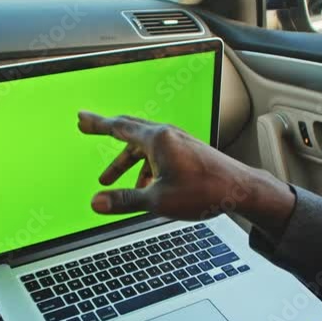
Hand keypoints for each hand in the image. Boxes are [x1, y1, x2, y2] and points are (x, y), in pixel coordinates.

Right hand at [78, 111, 295, 236]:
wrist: (240, 190)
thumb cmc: (204, 191)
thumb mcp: (157, 200)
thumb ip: (125, 200)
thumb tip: (96, 202)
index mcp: (157, 139)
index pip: (118, 127)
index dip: (97, 123)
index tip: (81, 118)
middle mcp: (167, 134)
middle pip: (129, 129)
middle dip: (106, 131)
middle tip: (86, 127)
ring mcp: (178, 141)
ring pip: (142, 146)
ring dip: (124, 161)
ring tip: (110, 180)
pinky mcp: (187, 150)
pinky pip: (157, 153)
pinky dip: (143, 165)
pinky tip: (143, 186)